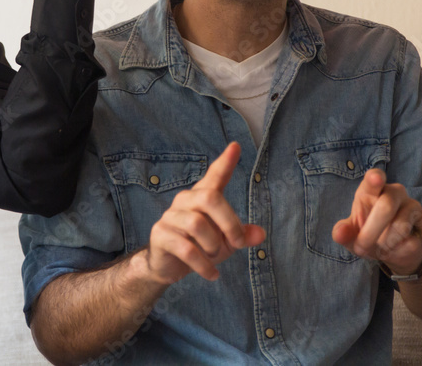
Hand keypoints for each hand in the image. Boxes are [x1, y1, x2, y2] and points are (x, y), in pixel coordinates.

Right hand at [141, 142, 264, 284]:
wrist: (167, 266)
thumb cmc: (199, 247)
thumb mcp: (225, 242)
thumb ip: (242, 235)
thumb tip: (260, 234)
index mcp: (202, 198)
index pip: (214, 176)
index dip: (225, 162)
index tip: (236, 147)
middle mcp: (185, 201)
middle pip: (210, 198)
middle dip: (229, 223)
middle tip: (236, 243)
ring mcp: (170, 217)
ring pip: (198, 224)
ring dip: (213, 246)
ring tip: (215, 259)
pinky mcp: (161, 234)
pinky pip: (186, 248)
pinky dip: (204, 265)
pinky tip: (212, 274)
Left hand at [332, 168, 421, 274]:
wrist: (396, 250)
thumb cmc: (370, 235)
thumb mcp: (352, 236)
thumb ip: (343, 233)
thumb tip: (338, 234)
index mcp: (372, 190)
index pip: (374, 178)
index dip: (375, 178)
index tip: (375, 178)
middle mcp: (394, 192)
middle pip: (386, 206)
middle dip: (371, 232)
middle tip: (361, 247)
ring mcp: (413, 205)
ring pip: (400, 226)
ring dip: (385, 244)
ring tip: (381, 247)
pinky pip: (414, 240)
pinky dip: (401, 250)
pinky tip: (399, 247)